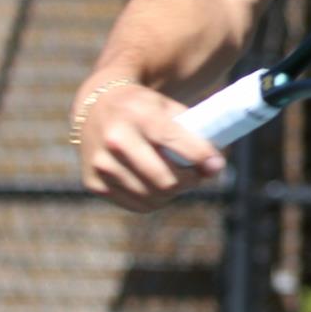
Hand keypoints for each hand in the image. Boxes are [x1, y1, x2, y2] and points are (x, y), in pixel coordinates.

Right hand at [73, 79, 225, 212]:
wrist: (96, 108)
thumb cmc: (142, 109)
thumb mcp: (166, 106)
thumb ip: (192, 132)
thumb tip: (214, 166)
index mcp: (138, 115)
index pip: (175, 142)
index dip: (201, 157)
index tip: (216, 165)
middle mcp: (116, 140)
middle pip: (165, 179)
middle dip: (189, 180)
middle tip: (198, 175)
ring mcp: (101, 164)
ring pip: (152, 197)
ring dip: (173, 192)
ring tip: (179, 180)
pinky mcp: (93, 183)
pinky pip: (136, 205)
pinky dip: (154, 200)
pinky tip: (158, 186)